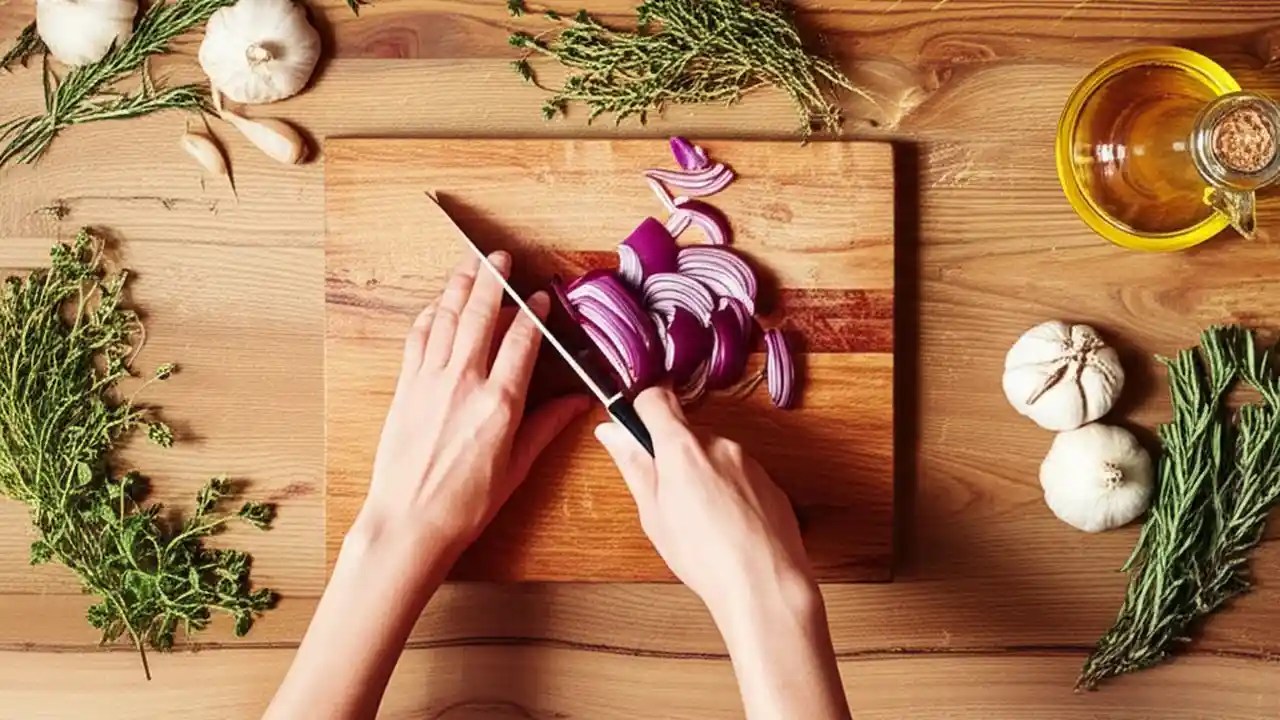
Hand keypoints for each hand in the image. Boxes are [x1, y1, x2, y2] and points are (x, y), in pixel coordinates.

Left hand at [351, 251, 589, 568]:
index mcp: (500, 403)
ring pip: (447, 318)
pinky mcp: (406, 387)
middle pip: (482, 315)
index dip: (534, 313)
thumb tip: (579, 402)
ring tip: (470, 264)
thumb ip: (547, 427)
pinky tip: (439, 305)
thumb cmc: (465, 504)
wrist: (409, 522)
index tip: (542, 297)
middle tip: (501, 257)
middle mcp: (464, 382)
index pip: (522, 340)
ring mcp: (431, 380)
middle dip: (493, 280)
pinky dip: (431, 315)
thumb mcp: (517, 468)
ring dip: (460, 286)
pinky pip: (419, 338)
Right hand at [596, 387, 849, 719]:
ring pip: (715, 457)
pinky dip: (730, 493)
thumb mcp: (653, 514)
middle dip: (675, 459)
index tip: (636, 430)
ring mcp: (749, 462)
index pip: (656, 399)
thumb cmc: (704, 556)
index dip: (642, 410)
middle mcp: (719, 445)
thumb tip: (611, 432)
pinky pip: (740, 476)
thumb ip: (634, 466)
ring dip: (704, 478)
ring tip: (703, 524)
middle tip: (670, 501)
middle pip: (687, 434)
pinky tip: (729, 528)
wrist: (764, 583)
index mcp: (682, 448)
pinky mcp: (771, 482)